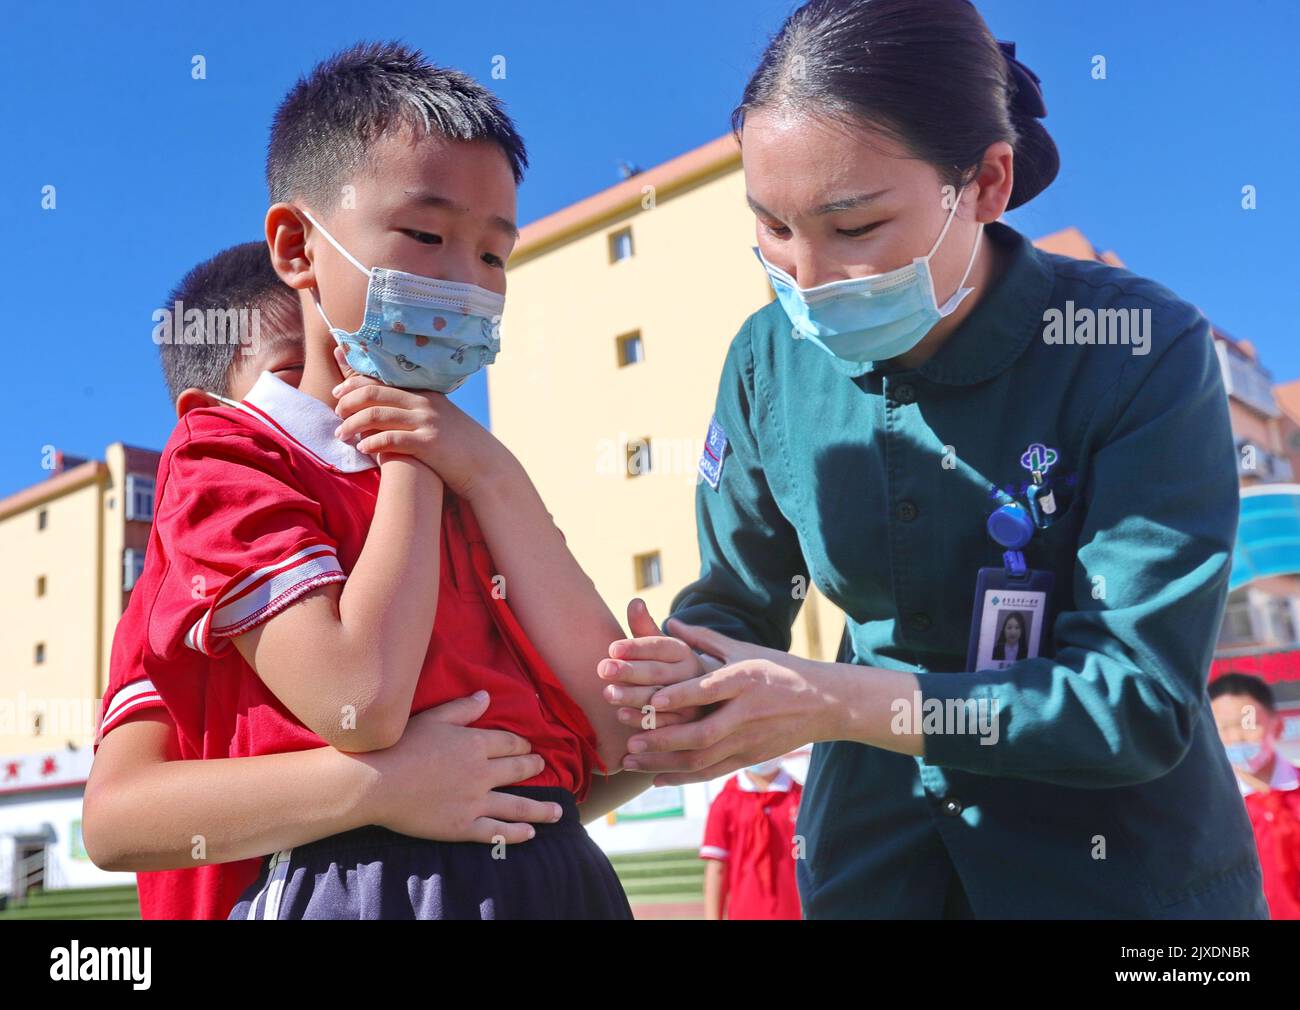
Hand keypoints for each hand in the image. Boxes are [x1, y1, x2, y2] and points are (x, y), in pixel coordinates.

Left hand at [331, 348, 517, 498]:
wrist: (484, 465)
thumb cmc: (457, 444)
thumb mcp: (439, 416)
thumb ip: (415, 407)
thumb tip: (386, 407)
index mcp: (422, 393)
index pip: (381, 379)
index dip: (353, 382)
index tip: (337, 390)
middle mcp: (422, 403)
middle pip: (373, 393)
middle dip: (347, 402)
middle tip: (335, 414)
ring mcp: (426, 422)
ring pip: (376, 415)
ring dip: (352, 424)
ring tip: (340, 435)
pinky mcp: (428, 443)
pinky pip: (392, 439)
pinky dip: (372, 443)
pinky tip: (362, 448)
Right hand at [356, 692, 562, 843]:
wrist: (376, 781)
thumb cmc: (401, 744)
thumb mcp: (434, 718)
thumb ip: (464, 708)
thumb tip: (487, 696)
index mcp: (476, 744)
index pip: (510, 742)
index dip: (522, 744)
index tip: (529, 746)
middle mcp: (482, 773)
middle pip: (518, 770)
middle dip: (534, 767)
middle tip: (544, 767)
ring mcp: (474, 802)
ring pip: (517, 805)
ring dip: (541, 808)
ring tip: (559, 811)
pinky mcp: (463, 827)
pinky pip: (496, 832)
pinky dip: (515, 834)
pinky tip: (530, 834)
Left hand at [598, 600, 706, 730]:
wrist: (706, 698)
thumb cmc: (672, 668)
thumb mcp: (663, 647)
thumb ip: (645, 627)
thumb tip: (634, 601)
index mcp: (684, 652)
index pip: (660, 646)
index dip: (636, 647)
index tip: (612, 648)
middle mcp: (690, 675)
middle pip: (658, 672)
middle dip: (630, 671)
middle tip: (603, 669)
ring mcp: (691, 701)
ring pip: (659, 699)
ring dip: (632, 697)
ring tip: (609, 694)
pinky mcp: (687, 724)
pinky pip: (663, 723)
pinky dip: (641, 720)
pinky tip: (621, 715)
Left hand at [619, 621, 839, 785]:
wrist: (824, 704)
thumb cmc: (780, 670)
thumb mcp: (746, 650)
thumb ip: (705, 639)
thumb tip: (670, 621)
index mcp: (745, 679)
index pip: (710, 689)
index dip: (681, 695)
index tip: (653, 698)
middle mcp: (746, 713)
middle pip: (702, 733)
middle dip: (663, 739)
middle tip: (630, 739)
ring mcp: (748, 740)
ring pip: (702, 758)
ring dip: (664, 762)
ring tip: (632, 760)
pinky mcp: (748, 758)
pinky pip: (711, 772)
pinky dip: (682, 777)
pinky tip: (655, 778)